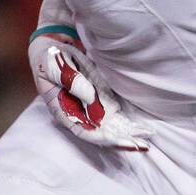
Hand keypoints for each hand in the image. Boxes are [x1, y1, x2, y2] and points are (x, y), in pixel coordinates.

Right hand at [29, 30, 150, 150]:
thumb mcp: (53, 66)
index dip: (98, 137)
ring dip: (128, 135)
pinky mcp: (101, 101)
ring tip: (147, 138)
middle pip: (100, 134)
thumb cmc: (48, 59)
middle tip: (139, 145)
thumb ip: (70, 81)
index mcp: (62, 110)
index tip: (114, 139)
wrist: (54, 49)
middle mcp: (78, 114)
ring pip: (111, 128)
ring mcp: (91, 108)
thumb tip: (90, 98)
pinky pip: (116, 117)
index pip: (81, 130)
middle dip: (119, 140)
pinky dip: (129, 124)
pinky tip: (143, 130)